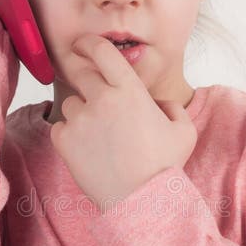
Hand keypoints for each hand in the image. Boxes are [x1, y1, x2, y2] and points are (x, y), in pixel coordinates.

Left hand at [49, 34, 197, 209]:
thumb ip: (171, 107)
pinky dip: (71, 135)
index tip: (84, 44)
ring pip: (72, 103)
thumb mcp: (184, 130)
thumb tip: (157, 104)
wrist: (142, 202)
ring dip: (82, 112)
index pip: (103, 52)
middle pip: (81, 73)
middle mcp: (102, 99)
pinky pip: (61, 127)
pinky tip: (88, 150)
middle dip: (83, 76)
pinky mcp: (65, 141)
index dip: (90, 43)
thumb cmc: (165, 167)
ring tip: (100, 136)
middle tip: (90, 88)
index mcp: (130, 90)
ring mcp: (80, 120)